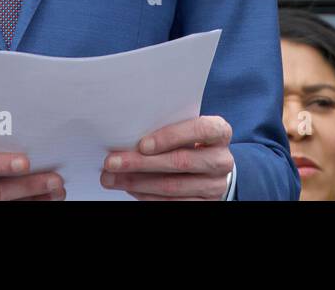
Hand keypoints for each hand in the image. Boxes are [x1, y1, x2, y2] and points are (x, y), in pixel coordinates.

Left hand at [99, 115, 233, 199]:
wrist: (210, 165)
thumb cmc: (190, 141)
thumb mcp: (186, 129)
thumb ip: (167, 128)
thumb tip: (126, 136)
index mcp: (220, 132)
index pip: (200, 130)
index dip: (171, 136)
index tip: (142, 144)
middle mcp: (222, 160)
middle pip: (181, 161)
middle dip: (141, 163)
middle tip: (112, 162)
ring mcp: (215, 185)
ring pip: (173, 186)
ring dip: (137, 183)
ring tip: (112, 178)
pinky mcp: (206, 204)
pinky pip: (172, 204)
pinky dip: (147, 196)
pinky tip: (130, 188)